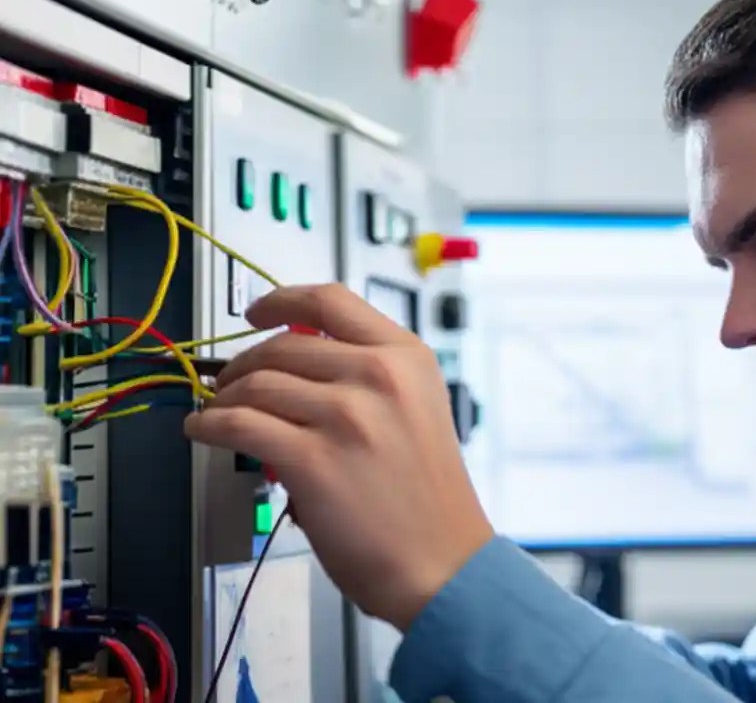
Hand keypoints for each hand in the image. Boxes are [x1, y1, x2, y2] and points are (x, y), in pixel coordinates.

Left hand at [184, 283, 493, 630]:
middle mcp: (379, 377)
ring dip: (222, 398)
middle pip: (282, 345)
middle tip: (231, 382)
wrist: (443, 563)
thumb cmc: (429, 499)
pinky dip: (207, 424)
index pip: (331, 302)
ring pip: (254, 384)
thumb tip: (295, 366)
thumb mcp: (417, 411)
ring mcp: (346, 416)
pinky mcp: (312, 460)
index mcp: (408, 358)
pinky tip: (203, 431)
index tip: (258, 311)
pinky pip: (236, 424)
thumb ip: (368, 378)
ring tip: (215, 412)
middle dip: (243, 363)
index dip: (282, 300)